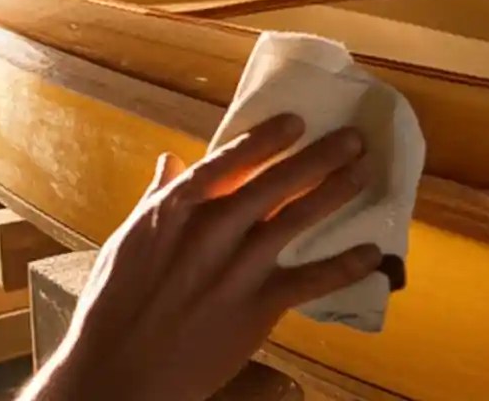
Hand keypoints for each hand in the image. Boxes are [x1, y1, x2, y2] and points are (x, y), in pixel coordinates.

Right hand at [23, 114, 381, 400]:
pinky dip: (345, 265)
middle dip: (320, 157)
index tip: (297, 121)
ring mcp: (238, 266)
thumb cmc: (116, 302)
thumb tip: (170, 161)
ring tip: (362, 173)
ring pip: (297, 219)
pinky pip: (310, 280)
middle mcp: (212, 228)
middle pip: (276, 181)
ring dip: (335, 192)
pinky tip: (371, 253)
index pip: (231, 158)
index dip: (268, 138)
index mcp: (178, 207)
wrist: (121, 367)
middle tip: (352, 139)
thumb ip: (157, 197)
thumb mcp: (129, 238)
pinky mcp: (257, 305)